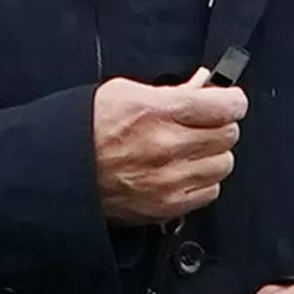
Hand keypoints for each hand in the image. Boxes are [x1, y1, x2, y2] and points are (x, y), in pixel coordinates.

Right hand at [91, 72, 244, 220]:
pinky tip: (183, 171)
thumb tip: (201, 87)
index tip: (230, 101)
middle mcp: (166, 146)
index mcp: (156, 111)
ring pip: (223, 164)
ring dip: (212, 155)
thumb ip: (168, 92)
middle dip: (220, 125)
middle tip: (204, 123)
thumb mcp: (122, 92)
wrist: (61, 174)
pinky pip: (210, 192)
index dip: (232, 101)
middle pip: (228, 135)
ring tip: (191, 149)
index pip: (224, 106)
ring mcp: (169, 180)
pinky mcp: (167, 206)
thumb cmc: (86, 130)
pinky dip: (202, 181)